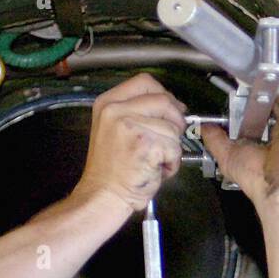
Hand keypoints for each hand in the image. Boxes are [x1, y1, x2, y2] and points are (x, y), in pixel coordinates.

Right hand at [75, 73, 186, 213]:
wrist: (103, 195)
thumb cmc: (113, 169)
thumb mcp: (116, 128)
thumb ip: (139, 111)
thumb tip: (174, 106)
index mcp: (108, 103)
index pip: (145, 82)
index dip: (165, 95)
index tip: (172, 110)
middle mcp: (116, 110)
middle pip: (164, 100)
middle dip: (175, 121)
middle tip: (168, 140)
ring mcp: (129, 125)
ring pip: (172, 127)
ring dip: (172, 148)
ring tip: (154, 161)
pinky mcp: (145, 144)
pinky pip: (174, 148)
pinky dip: (172, 163)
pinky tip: (155, 169)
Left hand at [198, 84, 278, 207]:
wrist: (277, 188)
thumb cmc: (256, 178)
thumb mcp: (228, 155)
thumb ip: (216, 139)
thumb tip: (205, 127)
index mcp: (269, 137)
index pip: (260, 112)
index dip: (248, 100)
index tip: (235, 89)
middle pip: (272, 101)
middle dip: (258, 89)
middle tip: (243, 77)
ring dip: (269, 84)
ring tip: (254, 72)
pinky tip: (267, 78)